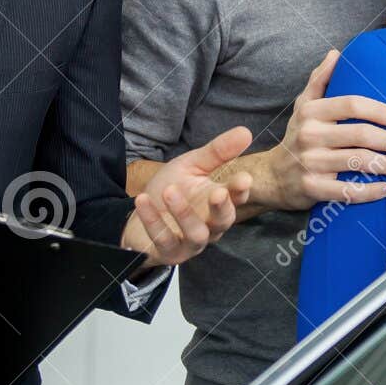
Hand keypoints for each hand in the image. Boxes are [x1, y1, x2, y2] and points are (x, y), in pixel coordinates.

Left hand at [122, 126, 254, 266]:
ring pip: (197, 234)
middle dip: (222, 208)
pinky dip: (153, 220)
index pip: (236, 198)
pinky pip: (163, 240)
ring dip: (184, 213)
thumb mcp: (192, 166)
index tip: (244, 178)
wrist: (140, 213)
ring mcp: (190, 243)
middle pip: (224, 222)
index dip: (240, 190)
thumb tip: (246, 131)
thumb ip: (217, 152)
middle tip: (218, 193)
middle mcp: (210, 226)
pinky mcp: (169, 253)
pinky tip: (143, 199)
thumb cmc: (172, 189)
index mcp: (219, 202)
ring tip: (169, 191)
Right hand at [259, 49, 385, 209]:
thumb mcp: (303, 105)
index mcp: (311, 112)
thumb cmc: (297, 136)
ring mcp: (310, 162)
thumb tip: (336, 53)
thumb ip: (319, 79)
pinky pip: (348, 191)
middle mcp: (309, 135)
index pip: (351, 104)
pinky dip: (371, 191)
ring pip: (358, 162)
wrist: (272, 175)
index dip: (378, 110)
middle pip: (359, 134)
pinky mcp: (312, 188)